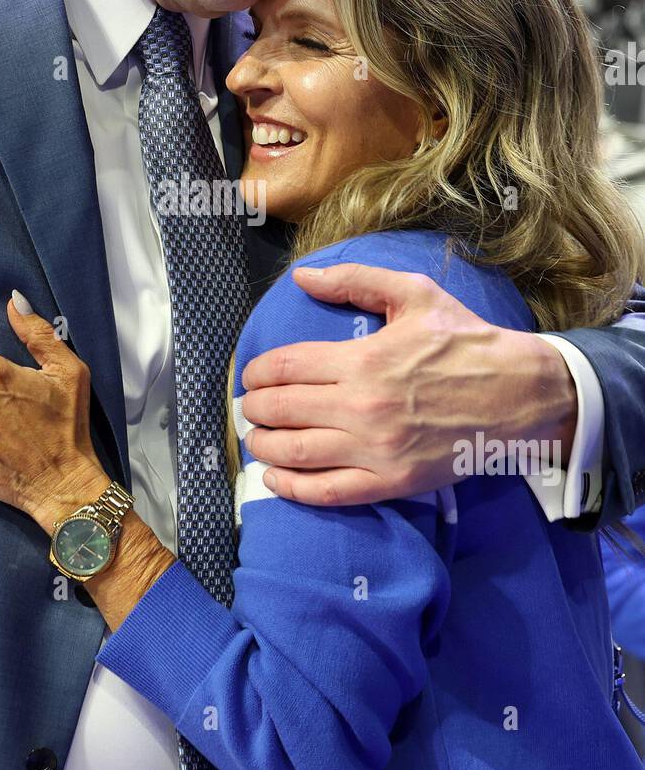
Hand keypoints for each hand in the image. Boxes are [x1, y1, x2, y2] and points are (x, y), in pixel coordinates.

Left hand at [240, 263, 577, 506]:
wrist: (520, 393)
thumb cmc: (465, 340)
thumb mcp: (414, 293)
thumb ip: (355, 280)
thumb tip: (302, 277)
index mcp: (363, 359)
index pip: (285, 367)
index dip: (257, 371)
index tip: (252, 374)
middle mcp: (362, 407)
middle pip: (281, 410)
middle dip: (255, 408)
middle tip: (250, 406)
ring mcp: (375, 450)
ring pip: (295, 453)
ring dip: (263, 446)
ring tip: (257, 438)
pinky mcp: (391, 482)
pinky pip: (327, 492)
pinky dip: (292, 488)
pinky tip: (276, 478)